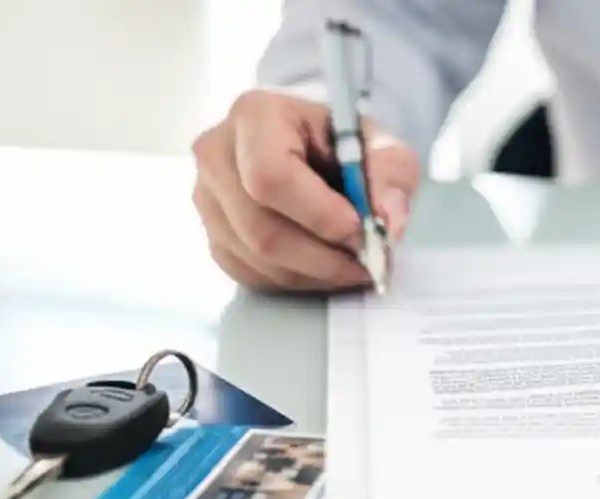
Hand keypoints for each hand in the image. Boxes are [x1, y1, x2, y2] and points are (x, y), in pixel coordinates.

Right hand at [191, 90, 419, 291]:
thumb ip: (391, 176)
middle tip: (368, 263)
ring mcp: (207, 199)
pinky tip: (324, 268)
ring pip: (257, 259)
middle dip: (324, 257)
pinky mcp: (213, 235)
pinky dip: (295, 280)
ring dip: (315, 274)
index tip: (362, 231)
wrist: (312, 147)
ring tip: (353, 266)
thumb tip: (386, 223)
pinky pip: (250, 275)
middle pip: (261, 229)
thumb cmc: (343, 142)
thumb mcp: (380, 145)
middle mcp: (217, 155)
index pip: (271, 177)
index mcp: (256, 116)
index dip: (320, 216)